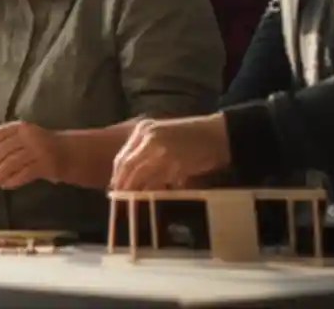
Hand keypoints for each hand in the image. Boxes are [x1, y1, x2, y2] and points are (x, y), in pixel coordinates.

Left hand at [0, 121, 67, 189]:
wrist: (69, 152)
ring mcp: (38, 148)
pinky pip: (24, 173)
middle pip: (0, 150)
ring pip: (11, 163)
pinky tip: (6, 185)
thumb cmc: (37, 148)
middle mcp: (27, 135)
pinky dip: (12, 180)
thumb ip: (2, 149)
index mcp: (17, 127)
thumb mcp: (20, 141)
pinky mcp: (47, 163)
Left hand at [110, 114, 231, 190]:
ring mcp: (161, 149)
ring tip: (134, 203)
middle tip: (121, 200)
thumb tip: (130, 176)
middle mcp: (149, 137)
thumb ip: (146, 152)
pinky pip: (159, 182)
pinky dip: (154, 192)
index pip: (122, 156)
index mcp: (143, 129)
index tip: (115, 188)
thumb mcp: (162, 137)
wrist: (217, 135)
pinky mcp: (175, 162)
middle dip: (123, 185)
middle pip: (127, 167)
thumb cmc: (191, 138)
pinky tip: (154, 199)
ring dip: (136, 191)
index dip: (117, 175)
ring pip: (140, 176)